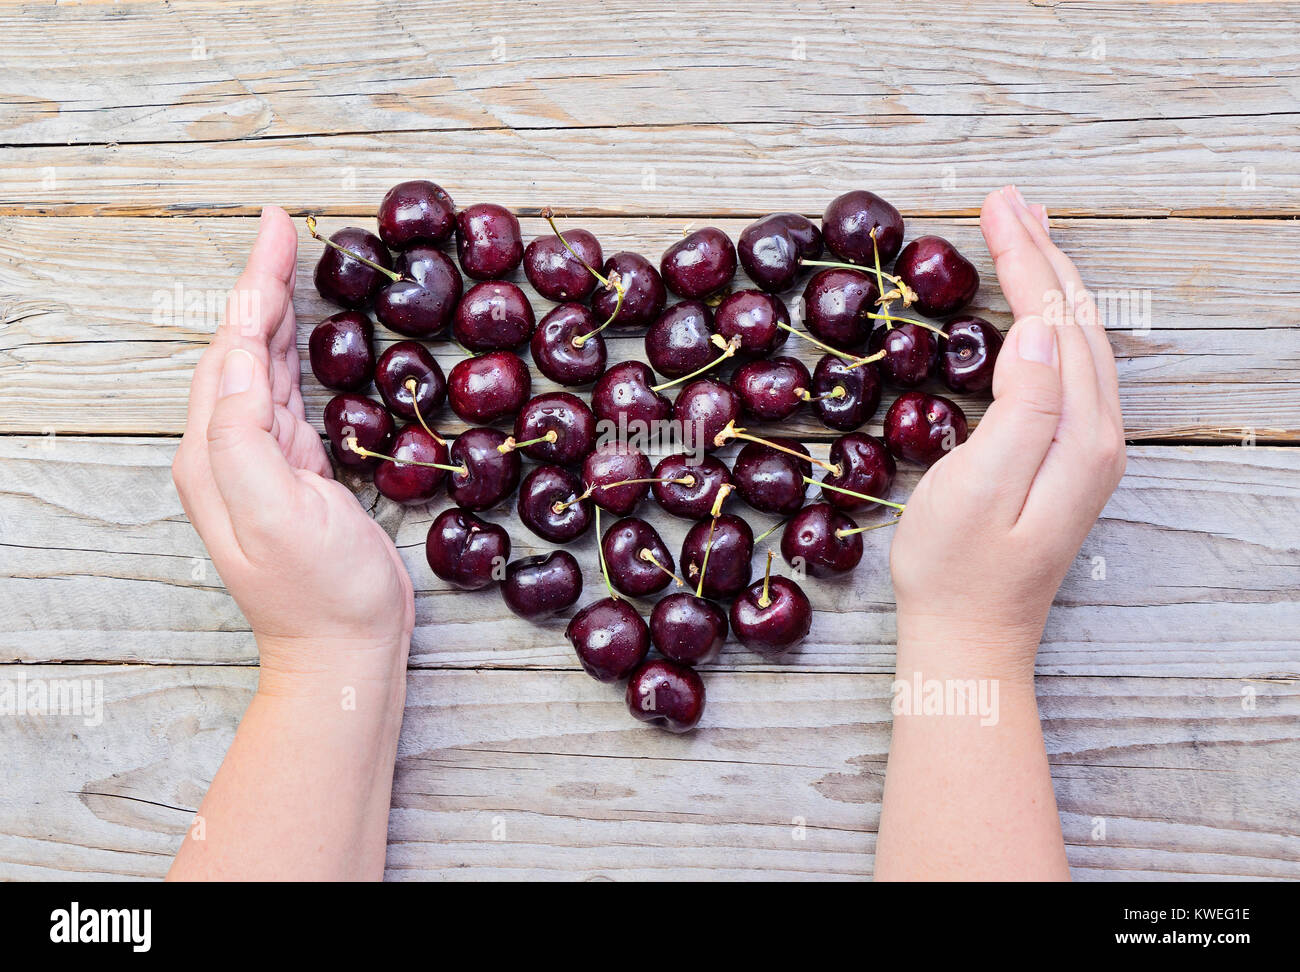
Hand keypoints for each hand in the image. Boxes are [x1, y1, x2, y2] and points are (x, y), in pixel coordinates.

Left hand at [172, 207, 413, 692]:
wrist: (343, 651)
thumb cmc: (319, 590)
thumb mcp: (276, 512)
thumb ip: (245, 434)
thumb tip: (243, 359)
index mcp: (216, 452)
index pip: (232, 348)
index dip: (253, 284)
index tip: (275, 227)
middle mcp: (229, 450)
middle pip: (242, 348)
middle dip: (261, 284)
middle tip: (284, 230)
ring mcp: (262, 462)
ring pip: (264, 367)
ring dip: (275, 312)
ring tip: (290, 264)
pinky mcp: (297, 473)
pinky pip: (288, 396)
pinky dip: (296, 354)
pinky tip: (303, 337)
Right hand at [888, 186, 1125, 680]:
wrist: (968, 639)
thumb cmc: (956, 571)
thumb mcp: (977, 489)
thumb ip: (1021, 409)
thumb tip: (1041, 331)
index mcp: (1079, 435)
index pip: (1057, 321)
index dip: (1025, 259)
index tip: (993, 206)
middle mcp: (1097, 435)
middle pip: (1077, 320)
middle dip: (1041, 253)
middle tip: (1005, 199)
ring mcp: (1086, 450)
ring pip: (1078, 340)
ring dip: (1051, 280)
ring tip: (1023, 231)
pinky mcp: (1066, 461)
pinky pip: (1068, 368)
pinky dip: (1051, 321)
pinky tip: (1034, 311)